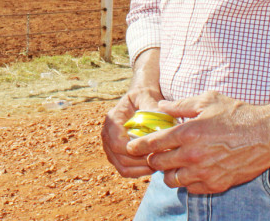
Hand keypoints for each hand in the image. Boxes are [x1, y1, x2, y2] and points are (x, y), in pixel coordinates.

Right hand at [101, 49, 163, 177]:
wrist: (139, 98)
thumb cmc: (144, 97)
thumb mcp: (148, 97)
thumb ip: (153, 108)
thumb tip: (162, 124)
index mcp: (112, 119)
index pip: (118, 143)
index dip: (135, 152)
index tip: (155, 151)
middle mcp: (107, 133)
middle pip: (120, 158)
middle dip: (141, 162)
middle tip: (160, 160)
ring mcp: (109, 146)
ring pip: (122, 167)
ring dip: (141, 170)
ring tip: (158, 165)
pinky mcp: (116, 154)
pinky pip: (125, 170)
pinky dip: (138, 172)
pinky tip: (152, 166)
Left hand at [125, 91, 269, 194]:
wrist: (268, 135)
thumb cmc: (238, 114)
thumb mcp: (208, 101)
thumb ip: (180, 105)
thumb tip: (161, 107)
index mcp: (188, 133)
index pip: (153, 143)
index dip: (138, 146)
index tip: (131, 147)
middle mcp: (193, 155)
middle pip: (159, 164)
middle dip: (154, 158)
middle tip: (157, 152)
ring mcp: (204, 172)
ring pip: (172, 180)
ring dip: (169, 172)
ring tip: (175, 162)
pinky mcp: (216, 184)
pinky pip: (191, 188)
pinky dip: (187, 181)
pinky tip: (193, 170)